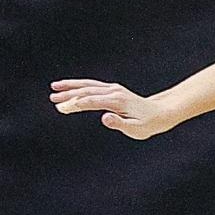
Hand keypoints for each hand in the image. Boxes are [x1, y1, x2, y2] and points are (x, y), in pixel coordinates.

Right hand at [50, 78, 177, 139]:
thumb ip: (119, 123)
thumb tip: (105, 118)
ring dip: (71, 87)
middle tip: (53, 100)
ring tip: (54, 89)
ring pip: (88, 85)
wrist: (160, 112)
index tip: (63, 108)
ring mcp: (113, 89)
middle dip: (70, 95)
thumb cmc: (148, 124)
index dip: (77, 104)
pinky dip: (79, 85)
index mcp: (117, 101)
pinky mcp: (112, 89)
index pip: (93, 101)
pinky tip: (68, 88)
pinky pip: (92, 85)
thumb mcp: (136, 129)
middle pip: (88, 91)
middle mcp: (114, 92)